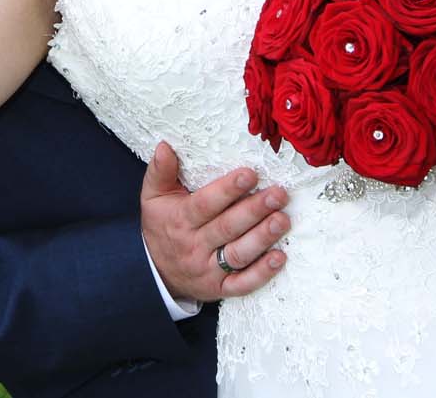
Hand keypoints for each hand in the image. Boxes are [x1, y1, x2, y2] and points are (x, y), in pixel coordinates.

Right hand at [140, 141, 288, 302]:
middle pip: (227, 228)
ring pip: (238, 254)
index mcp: (180, 220)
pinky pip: (242, 284)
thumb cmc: (161, 225)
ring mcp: (208, 269)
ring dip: (262, 238)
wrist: (155, 273)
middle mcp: (194, 246)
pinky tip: (280, 258)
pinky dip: (262, 273)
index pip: (205, 204)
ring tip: (283, 220)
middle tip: (278, 194)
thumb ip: (160, 171)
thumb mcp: (153, 197)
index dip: (227, 190)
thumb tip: (165, 146)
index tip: (250, 174)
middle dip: (254, 210)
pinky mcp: (220, 289)